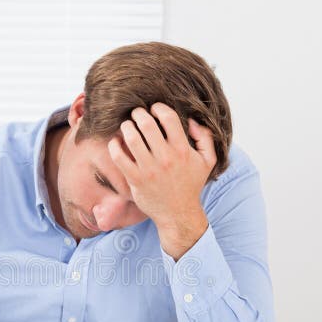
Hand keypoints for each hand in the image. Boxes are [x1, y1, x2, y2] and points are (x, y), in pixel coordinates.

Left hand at [107, 102, 215, 259]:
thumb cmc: (191, 185)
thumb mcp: (208, 161)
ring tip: (126, 126)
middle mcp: (165, 158)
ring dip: (126, 127)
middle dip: (138, 114)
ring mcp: (149, 169)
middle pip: (146, 124)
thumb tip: (191, 120)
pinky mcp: (135, 180)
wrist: (178, 214)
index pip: (168, 118)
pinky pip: (119, 157)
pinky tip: (116, 142)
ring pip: (131, 138)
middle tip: (135, 114)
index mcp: (183, 150)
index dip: (158, 108)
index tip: (153, 108)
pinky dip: (114, 145)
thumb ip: (205, 137)